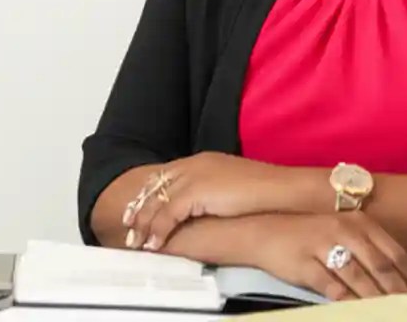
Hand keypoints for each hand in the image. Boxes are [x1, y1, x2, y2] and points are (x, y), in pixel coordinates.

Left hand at [122, 152, 297, 250]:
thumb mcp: (230, 186)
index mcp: (201, 161)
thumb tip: (203, 206)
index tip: (139, 210)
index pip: (165, 177)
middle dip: (139, 210)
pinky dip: (158, 231)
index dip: (150, 196)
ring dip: (144, 224)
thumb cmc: (263, 190)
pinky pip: (168, 214)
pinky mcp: (196, 192)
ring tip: (136, 242)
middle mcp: (193, 165)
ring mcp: (193, 177)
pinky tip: (154, 244)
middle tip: (127, 228)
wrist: (279, 189)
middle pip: (154, 187)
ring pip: (156, 202)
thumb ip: (212, 192)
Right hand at [251, 212, 406, 300]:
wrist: (265, 232)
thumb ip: (390, 262)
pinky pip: (332, 287)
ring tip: (386, 316)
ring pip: (358, 278)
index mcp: (361, 223)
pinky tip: (357, 312)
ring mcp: (323, 244)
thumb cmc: (315, 238)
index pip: (397, 255)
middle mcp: (345, 229)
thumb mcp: (353, 242)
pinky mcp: (304, 262)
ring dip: (376, 301)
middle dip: (398, 294)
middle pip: (381, 267)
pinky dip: (348, 302)